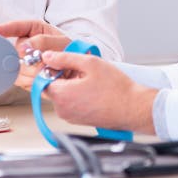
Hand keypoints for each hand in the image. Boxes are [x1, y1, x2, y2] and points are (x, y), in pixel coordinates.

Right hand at [0, 20, 70, 89]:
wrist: (79, 73)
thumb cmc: (72, 52)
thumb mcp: (63, 42)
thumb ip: (45, 41)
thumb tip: (25, 47)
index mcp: (34, 31)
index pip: (15, 27)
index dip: (3, 29)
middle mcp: (26, 46)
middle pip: (14, 51)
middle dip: (26, 58)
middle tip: (40, 62)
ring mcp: (24, 62)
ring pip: (16, 68)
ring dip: (31, 72)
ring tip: (48, 71)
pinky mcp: (25, 78)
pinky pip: (21, 81)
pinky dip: (31, 82)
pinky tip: (42, 79)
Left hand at [39, 50, 157, 134]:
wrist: (133, 109)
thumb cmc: (116, 88)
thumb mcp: (90, 63)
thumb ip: (64, 58)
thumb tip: (48, 56)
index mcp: (62, 95)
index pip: (43, 77)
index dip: (53, 67)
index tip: (65, 62)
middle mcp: (62, 109)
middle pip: (52, 87)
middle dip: (63, 76)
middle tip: (82, 70)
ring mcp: (70, 117)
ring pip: (62, 95)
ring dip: (71, 86)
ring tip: (90, 80)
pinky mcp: (78, 121)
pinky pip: (70, 104)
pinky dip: (77, 95)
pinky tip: (93, 90)